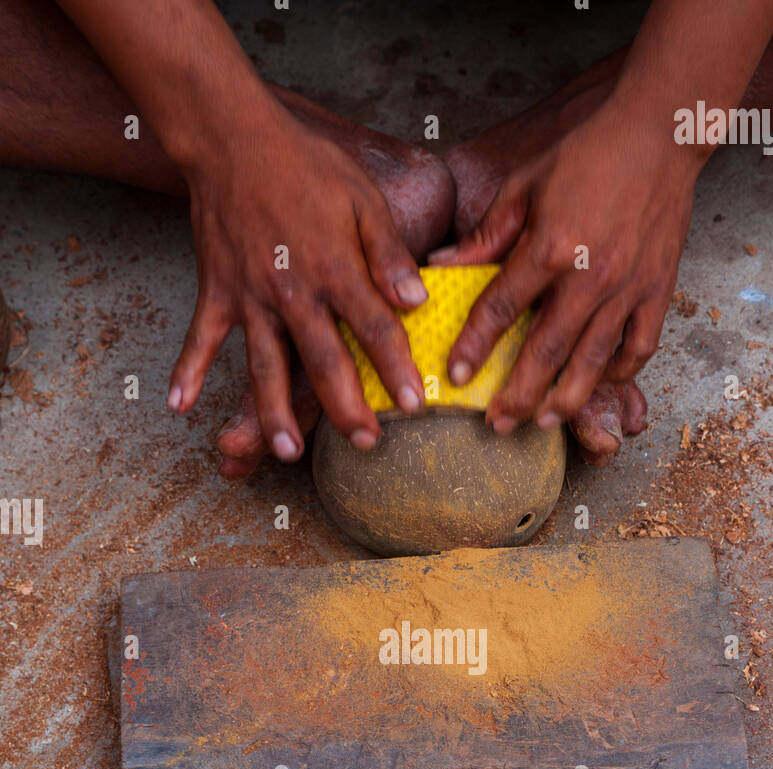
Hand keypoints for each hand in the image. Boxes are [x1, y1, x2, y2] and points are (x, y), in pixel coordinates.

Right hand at [169, 97, 427, 455]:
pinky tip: (179, 408)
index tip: (414, 405)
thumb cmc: (305, 166)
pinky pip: (200, 338)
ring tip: (286, 452)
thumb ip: (388, 253)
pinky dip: (187, 371)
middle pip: (323, 360)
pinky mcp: (217, 290)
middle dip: (345, 407)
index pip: (374, 327)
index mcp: (335, 267)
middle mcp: (293, 291)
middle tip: (365, 443)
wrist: (233, 137)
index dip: (395, 368)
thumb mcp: (362, 198)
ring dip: (273, 411)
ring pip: (264, 365)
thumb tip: (416, 301)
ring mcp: (251, 295)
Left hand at [431, 98, 695, 432]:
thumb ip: (486, 234)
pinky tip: (598, 382)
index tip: (455, 374)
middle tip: (497, 423)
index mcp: (550, 247)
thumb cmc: (588, 154)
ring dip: (566, 399)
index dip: (474, 346)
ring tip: (543, 422)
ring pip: (593, 362)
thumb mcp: (525, 184)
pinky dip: (619, 372)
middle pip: (546, 352)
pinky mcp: (658, 290)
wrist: (661, 132)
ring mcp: (627, 288)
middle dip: (519, 395)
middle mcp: (589, 277)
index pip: (501, 309)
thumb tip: (442, 266)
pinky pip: (639, 347)